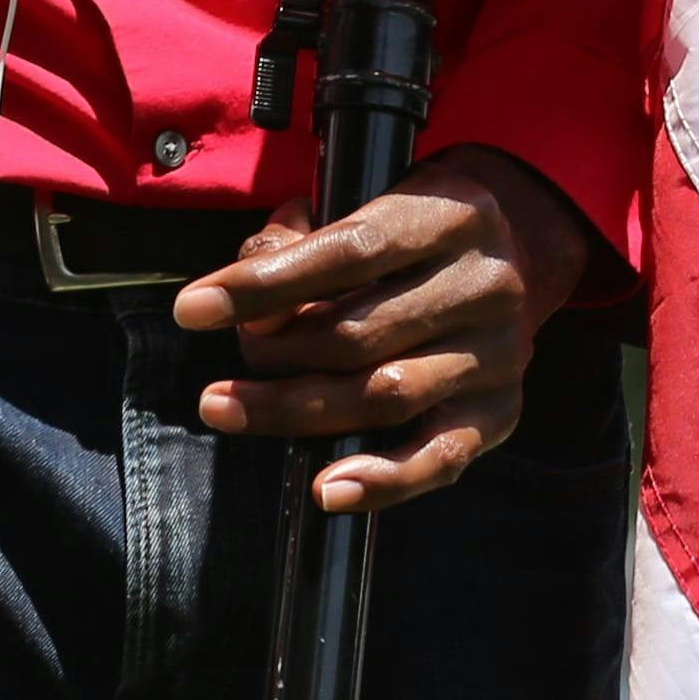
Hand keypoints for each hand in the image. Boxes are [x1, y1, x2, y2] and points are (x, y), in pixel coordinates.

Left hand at [173, 145, 599, 512]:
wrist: (507, 255)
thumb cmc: (399, 235)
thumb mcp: (352, 209)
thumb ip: (294, 246)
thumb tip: (253, 312)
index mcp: (448, 215)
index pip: (348, 252)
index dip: (265, 283)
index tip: (192, 310)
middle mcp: (484, 284)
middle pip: (361, 333)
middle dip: (273, 357)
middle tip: (218, 375)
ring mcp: (498, 353)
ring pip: (388, 394)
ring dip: (296, 411)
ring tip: (229, 410)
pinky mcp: (500, 410)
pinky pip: (441, 457)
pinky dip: (384, 480)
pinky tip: (327, 490)